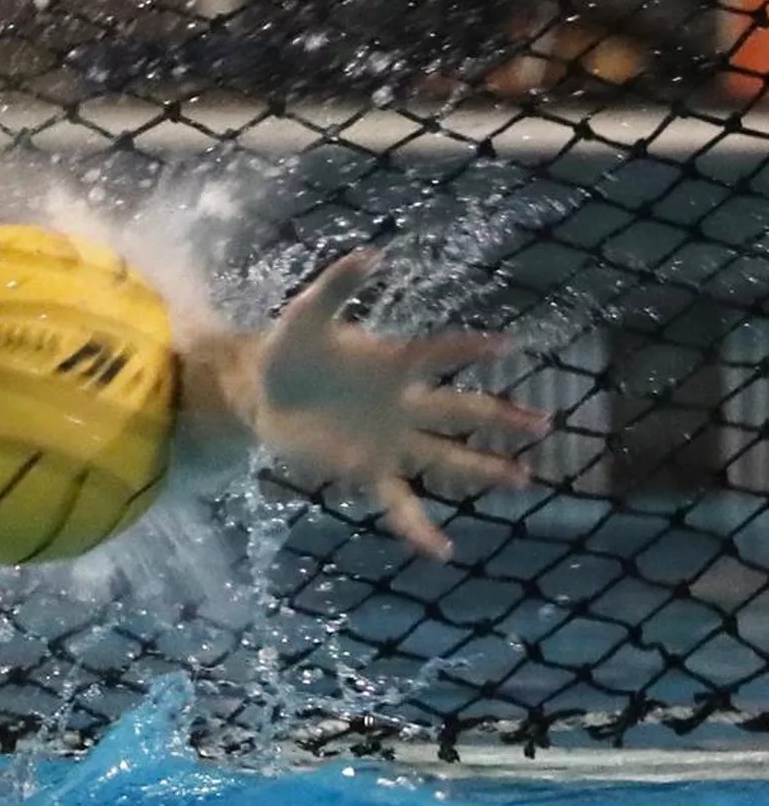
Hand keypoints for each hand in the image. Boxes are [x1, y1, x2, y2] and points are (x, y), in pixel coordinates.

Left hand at [246, 248, 548, 560]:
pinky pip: (399, 501)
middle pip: (460, 411)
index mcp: (394, 364)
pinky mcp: (366, 470)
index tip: (505, 345)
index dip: (469, 348)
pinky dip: (418, 527)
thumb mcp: (307, 314)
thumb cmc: (289, 350)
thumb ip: (337, 286)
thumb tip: (368, 254)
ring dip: (483, 469)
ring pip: (446, 458)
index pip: (440, 354)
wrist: (259, 392)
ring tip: (523, 481)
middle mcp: (403, 405)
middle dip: (501, 418)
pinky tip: (442, 551)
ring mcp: (390, 441)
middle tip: (545, 425)